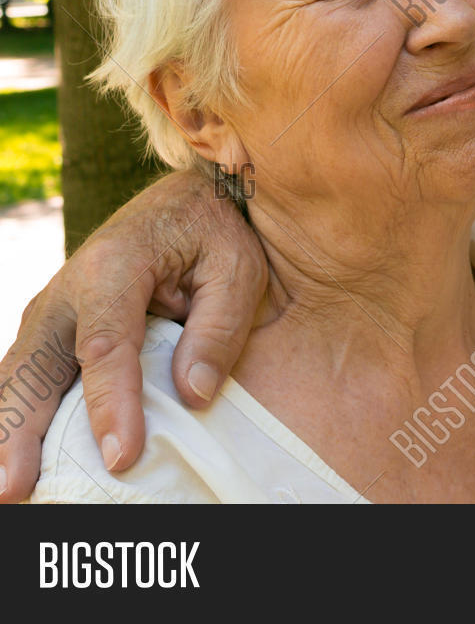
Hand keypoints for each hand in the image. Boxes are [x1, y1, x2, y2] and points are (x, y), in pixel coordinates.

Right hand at [0, 170, 266, 502]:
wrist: (188, 197)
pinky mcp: (51, 326)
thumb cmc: (216, 233)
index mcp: (115, 266)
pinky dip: (15, 414)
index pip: (106, 346)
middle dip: (20, 431)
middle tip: (16, 490)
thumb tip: (193, 396)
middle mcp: (68, 287)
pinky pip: (24, 374)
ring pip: (17, 374)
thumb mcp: (238, 269)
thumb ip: (219, 329)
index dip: (111, 404)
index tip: (121, 456)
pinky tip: (16, 457)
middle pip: (35, 366)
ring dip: (7, 431)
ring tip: (9, 488)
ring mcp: (52, 308)